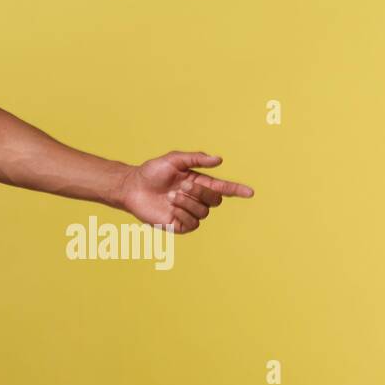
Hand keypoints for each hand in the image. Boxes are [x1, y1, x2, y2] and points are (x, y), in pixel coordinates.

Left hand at [113, 151, 253, 233]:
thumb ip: (196, 158)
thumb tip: (219, 159)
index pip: (223, 188)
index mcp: (199, 183)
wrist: (133, 187)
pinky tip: (170, 208)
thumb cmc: (152, 172)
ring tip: (170, 196)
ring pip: (204, 212)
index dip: (237, 190)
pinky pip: (192, 224)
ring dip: (188, 203)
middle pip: (215, 200)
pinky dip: (182, 214)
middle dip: (200, 192)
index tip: (251, 192)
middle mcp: (196, 199)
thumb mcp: (174, 160)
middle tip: (181, 185)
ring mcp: (189, 213)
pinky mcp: (180, 225)